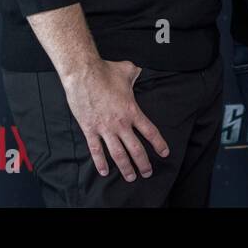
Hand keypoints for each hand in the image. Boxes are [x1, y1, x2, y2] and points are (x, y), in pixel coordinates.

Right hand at [61, 58, 169, 180]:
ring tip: (130, 177)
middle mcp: (121, 123)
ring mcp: (104, 128)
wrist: (83, 74)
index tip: (164, 153)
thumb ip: (136, 73)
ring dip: (125, 168)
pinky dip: (100, 163)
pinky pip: (96, 150)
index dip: (159, 144)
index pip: (150, 132)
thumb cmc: (106, 71)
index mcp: (132, 111)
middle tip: (147, 173)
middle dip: (143, 163)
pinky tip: (104, 172)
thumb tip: (139, 70)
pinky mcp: (89, 129)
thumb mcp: (128, 70)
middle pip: (136, 149)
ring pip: (118, 154)